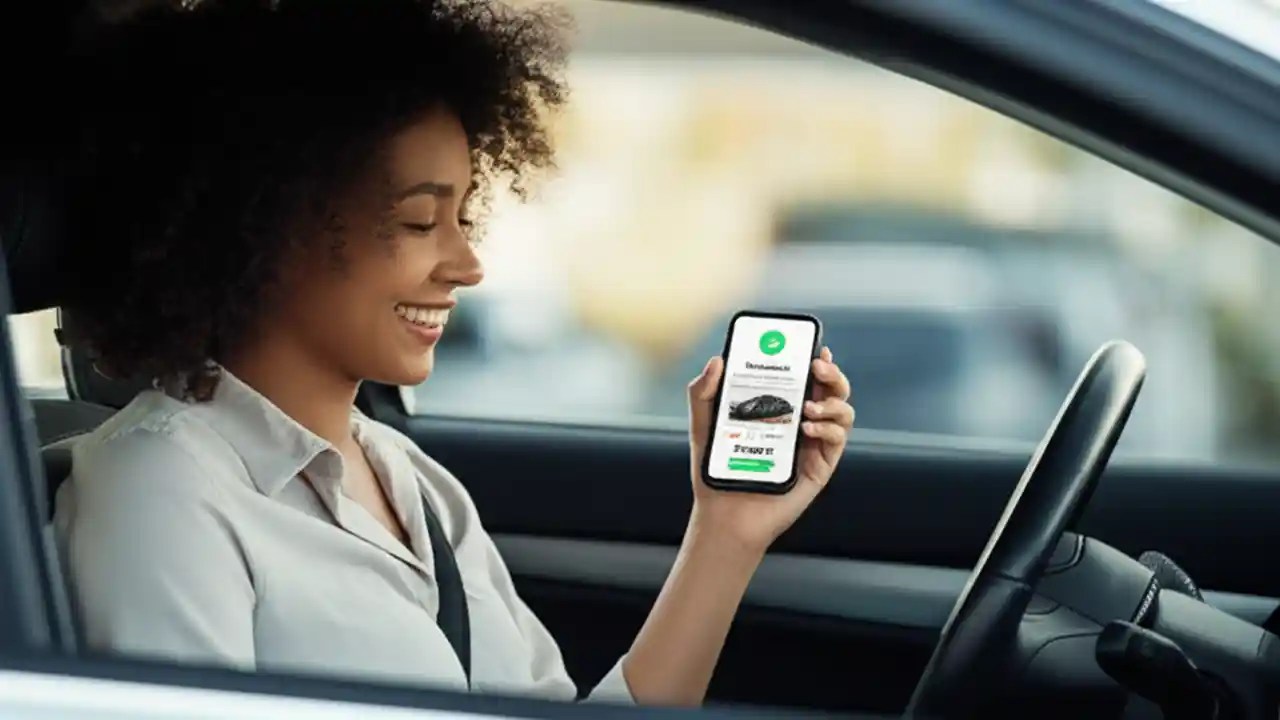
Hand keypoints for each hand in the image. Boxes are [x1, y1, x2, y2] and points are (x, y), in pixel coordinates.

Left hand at [687, 346, 853, 554]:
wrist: (724, 514)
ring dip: (833, 400)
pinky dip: (829, 428)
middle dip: (831, 372)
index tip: (812, 345)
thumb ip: (703, 392)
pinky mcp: (821, 466)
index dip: (815, 358)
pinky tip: (809, 428)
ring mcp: (814, 443)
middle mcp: (802, 421)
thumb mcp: (703, 424)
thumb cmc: (717, 468)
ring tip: (809, 405)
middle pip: (831, 388)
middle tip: (817, 365)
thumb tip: (717, 360)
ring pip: (843, 410)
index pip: (805, 376)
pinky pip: (837, 439)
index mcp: (780, 406)